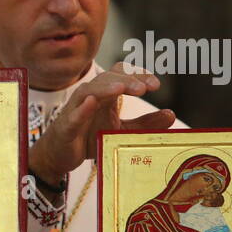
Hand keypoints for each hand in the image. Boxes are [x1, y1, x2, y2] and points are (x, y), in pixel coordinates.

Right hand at [28, 64, 175, 183]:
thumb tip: (171, 114)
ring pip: (89, 91)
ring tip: (121, 88)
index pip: (121, 75)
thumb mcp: (122, 130)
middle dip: (126, 80)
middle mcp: (91, 98)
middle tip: (144, 88)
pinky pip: (73, 115)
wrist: (60, 156)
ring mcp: (76, 110)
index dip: (137, 75)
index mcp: (106, 95)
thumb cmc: (88, 138)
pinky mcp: (65, 127)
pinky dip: (82, 108)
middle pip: (107, 79)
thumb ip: (145, 123)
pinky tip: (92, 103)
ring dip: (105, 87)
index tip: (155, 85)